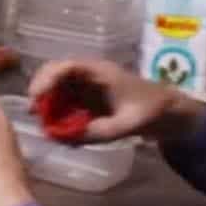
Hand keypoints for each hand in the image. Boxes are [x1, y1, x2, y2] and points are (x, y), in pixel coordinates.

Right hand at [27, 59, 205, 143]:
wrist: (171, 114)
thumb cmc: (152, 110)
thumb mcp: (130, 124)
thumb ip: (101, 131)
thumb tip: (70, 138)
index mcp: (99, 72)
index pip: (66, 67)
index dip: (47, 78)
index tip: (36, 97)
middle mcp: (88, 75)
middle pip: (54, 74)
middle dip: (40, 91)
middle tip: (34, 112)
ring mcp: (86, 87)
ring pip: (56, 88)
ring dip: (47, 104)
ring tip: (44, 124)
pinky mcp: (87, 100)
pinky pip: (65, 102)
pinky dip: (57, 114)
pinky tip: (58, 130)